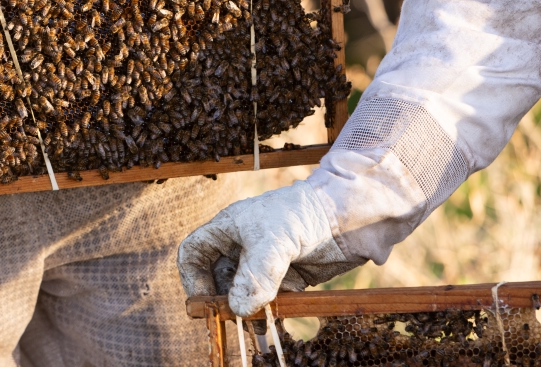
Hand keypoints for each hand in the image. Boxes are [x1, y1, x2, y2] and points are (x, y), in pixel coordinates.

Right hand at [177, 181, 363, 316]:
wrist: (347, 217)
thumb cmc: (303, 215)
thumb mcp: (274, 241)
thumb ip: (255, 275)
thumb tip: (238, 309)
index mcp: (228, 228)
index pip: (194, 252)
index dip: (192, 277)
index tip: (203, 300)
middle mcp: (241, 246)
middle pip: (217, 278)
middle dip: (223, 300)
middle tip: (235, 319)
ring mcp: (264, 263)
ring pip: (243, 293)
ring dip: (247, 311)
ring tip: (259, 324)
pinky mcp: (286, 277)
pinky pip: (268, 300)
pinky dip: (269, 312)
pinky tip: (276, 319)